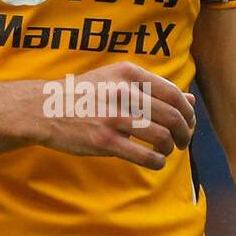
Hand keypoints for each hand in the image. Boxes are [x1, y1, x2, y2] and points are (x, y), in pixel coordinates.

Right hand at [28, 61, 195, 169]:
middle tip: (182, 141)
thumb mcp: (117, 81)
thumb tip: (190, 101)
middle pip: (173, 115)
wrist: (44, 108)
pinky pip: (144, 155)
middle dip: (185, 132)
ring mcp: (113, 117)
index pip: (174, 93)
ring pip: (162, 136)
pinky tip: (155, 162)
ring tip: (166, 151)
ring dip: (170, 147)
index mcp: (128, 74)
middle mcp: (123, 92)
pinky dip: (157, 162)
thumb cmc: (85, 95)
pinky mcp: (105, 140)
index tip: (188, 123)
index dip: (188, 112)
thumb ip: (153, 89)